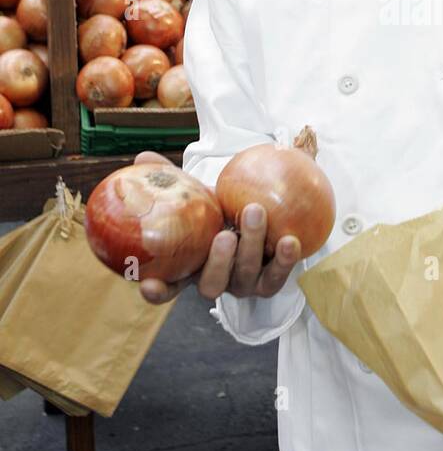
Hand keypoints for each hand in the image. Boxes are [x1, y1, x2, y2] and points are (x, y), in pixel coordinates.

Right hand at [132, 151, 301, 305]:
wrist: (257, 206)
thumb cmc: (216, 204)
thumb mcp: (192, 191)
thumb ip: (167, 178)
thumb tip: (142, 158)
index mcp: (189, 267)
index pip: (167, 287)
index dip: (157, 291)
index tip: (149, 284)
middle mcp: (215, 281)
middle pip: (212, 283)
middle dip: (220, 261)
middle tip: (225, 234)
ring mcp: (242, 284)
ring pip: (246, 277)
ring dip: (251, 248)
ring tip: (255, 214)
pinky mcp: (270, 281)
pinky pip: (278, 276)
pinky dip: (285, 260)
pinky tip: (291, 239)